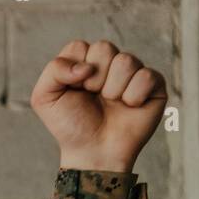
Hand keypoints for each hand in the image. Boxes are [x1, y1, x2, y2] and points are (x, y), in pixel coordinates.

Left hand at [30, 39, 166, 172]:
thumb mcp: (44, 98)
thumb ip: (54, 70)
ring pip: (126, 60)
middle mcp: (109, 64)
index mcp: (83, 62)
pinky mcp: (153, 84)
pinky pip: (146, 76)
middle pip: (104, 48)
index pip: (79, 46)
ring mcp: (132, 72)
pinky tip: (129, 107)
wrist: (93, 151)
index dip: (74, 71)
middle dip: (94, 79)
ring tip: (110, 103)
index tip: (75, 90)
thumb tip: (86, 66)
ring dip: (113, 89)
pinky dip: (133, 96)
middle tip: (93, 97)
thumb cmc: (70, 126)